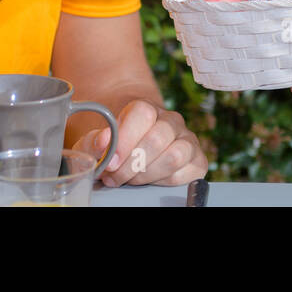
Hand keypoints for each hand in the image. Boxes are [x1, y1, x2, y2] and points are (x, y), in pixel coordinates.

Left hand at [73, 100, 208, 186]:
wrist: (137, 148)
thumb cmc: (116, 145)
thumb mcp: (98, 142)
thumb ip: (94, 141)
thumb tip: (103, 141)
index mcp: (147, 109)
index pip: (143, 114)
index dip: (125, 140)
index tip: (110, 162)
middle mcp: (171, 120)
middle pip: (157, 138)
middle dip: (131, 165)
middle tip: (115, 177)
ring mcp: (187, 140)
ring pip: (174, 156)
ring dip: (147, 174)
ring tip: (131, 179)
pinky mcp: (197, 160)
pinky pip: (185, 173)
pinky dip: (164, 182)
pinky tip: (151, 180)